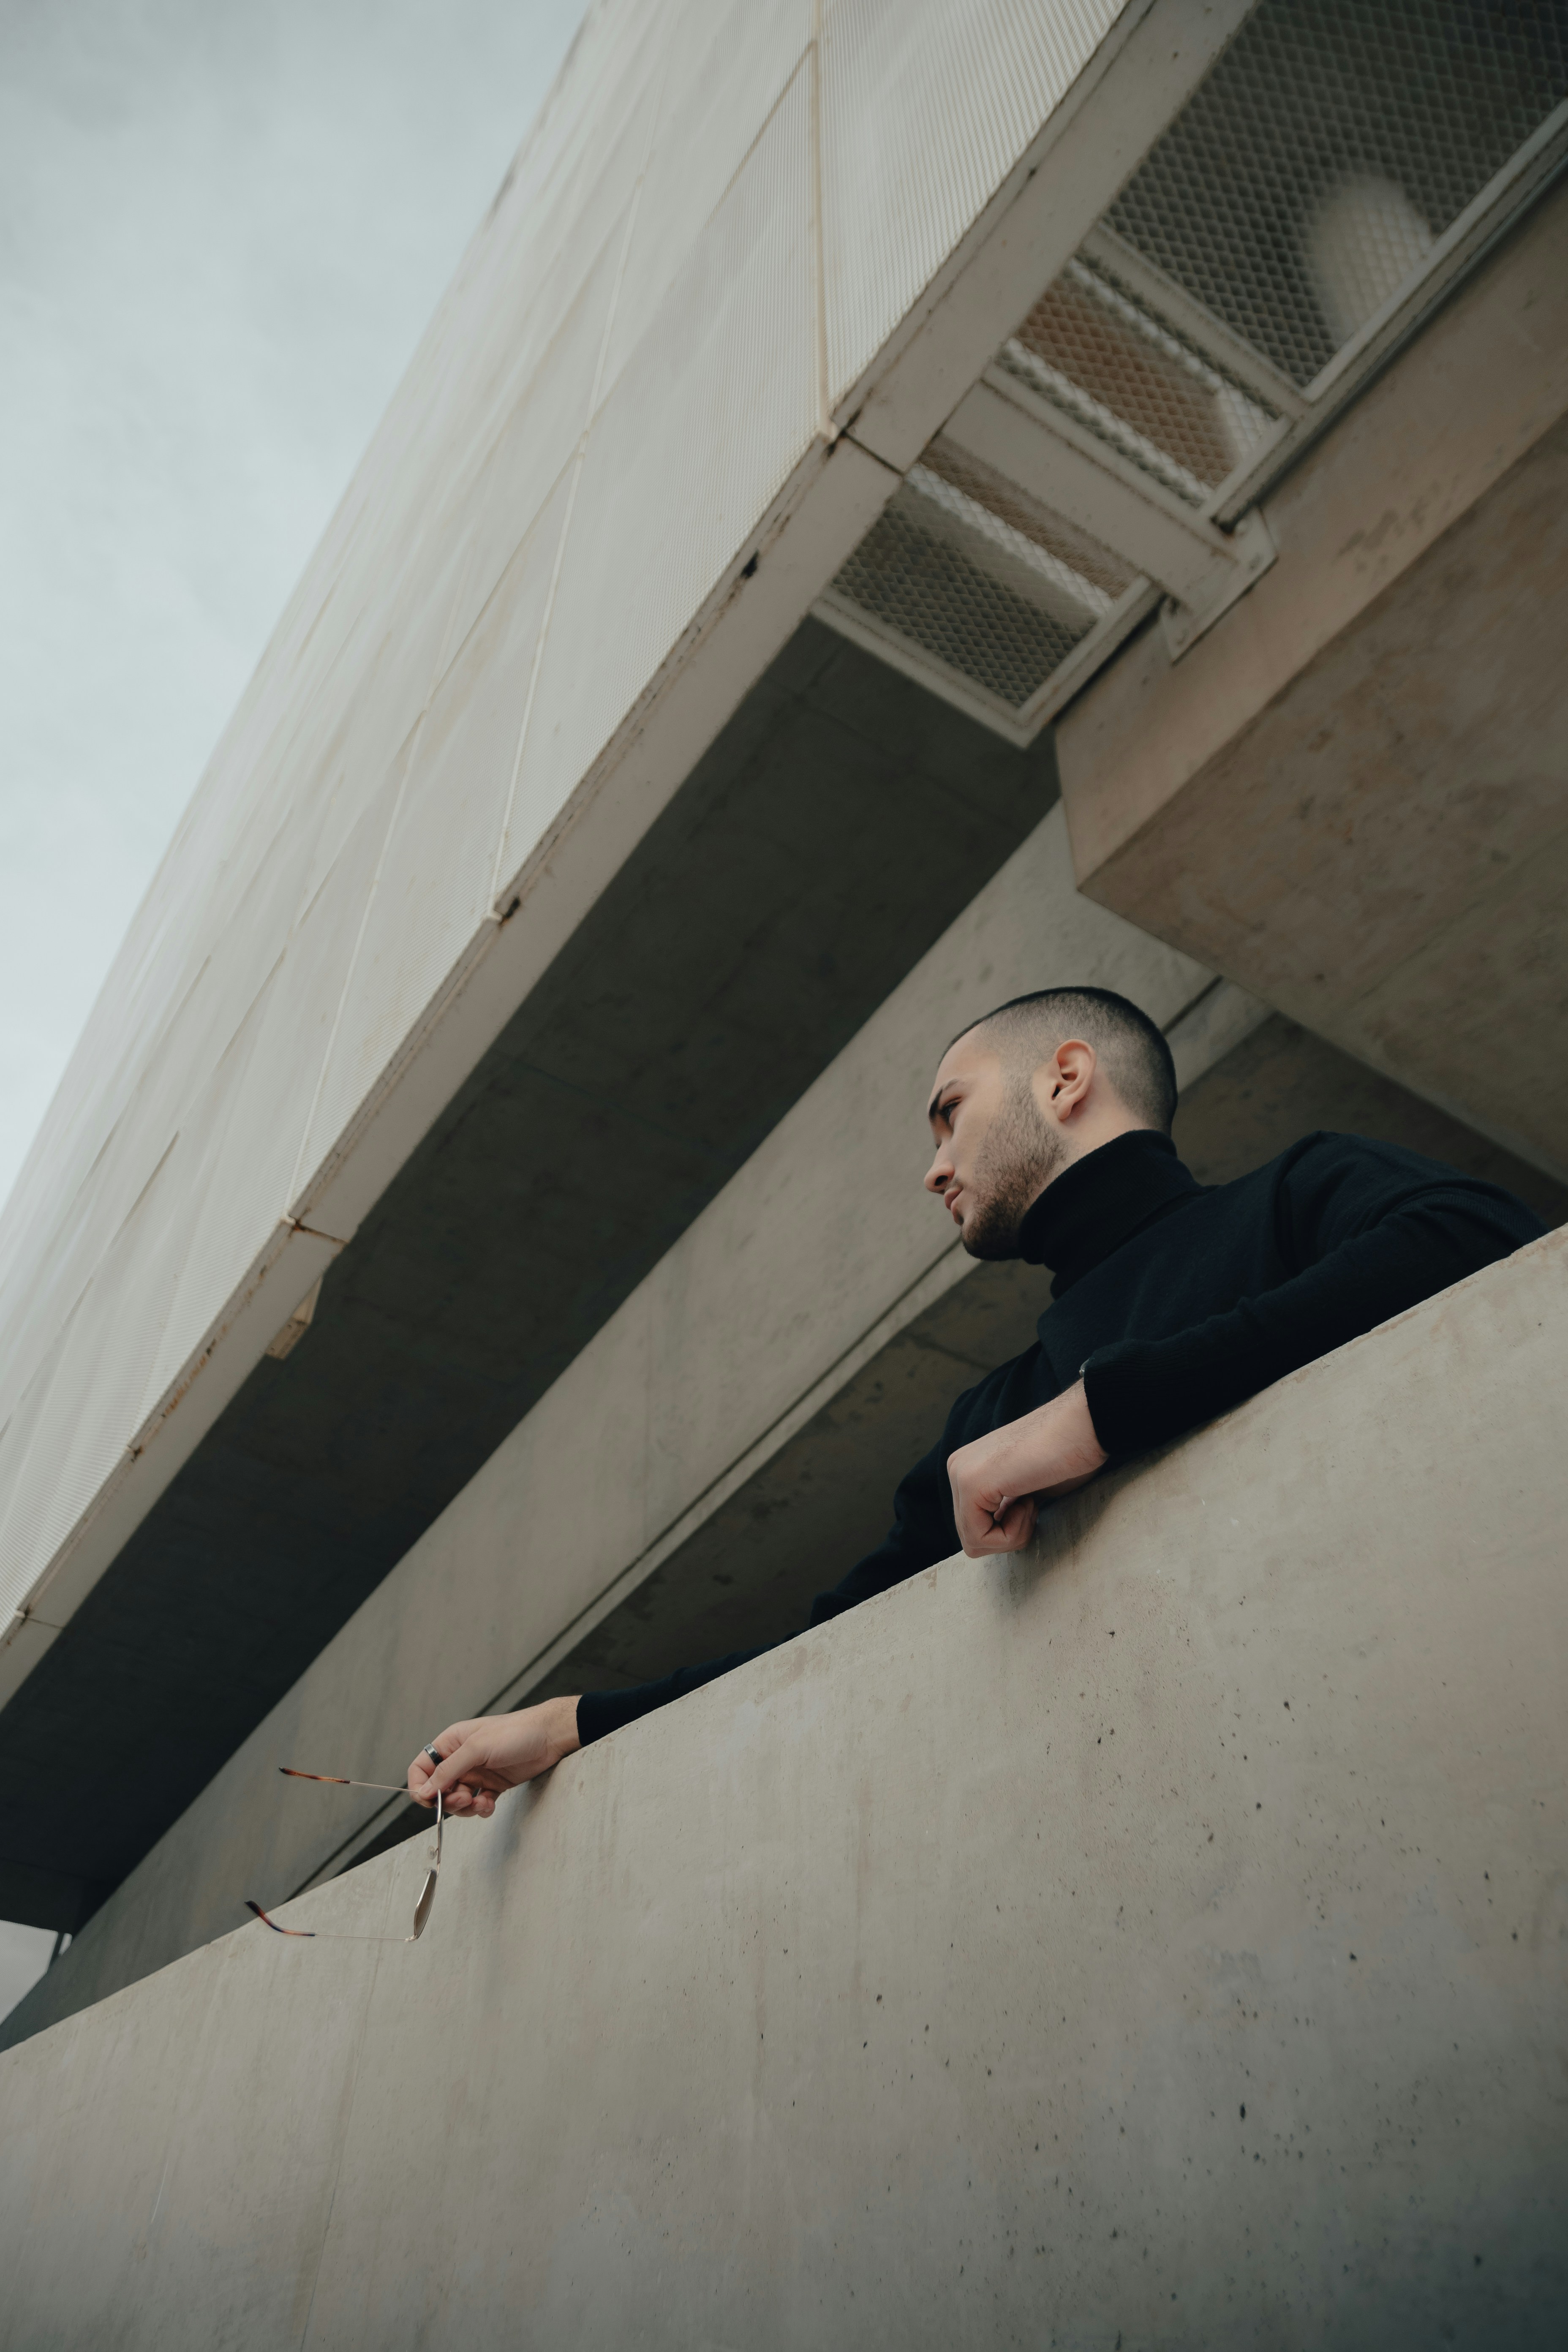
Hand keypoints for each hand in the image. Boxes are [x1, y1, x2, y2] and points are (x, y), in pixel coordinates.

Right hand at [407, 1697, 580, 1816]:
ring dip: (466, 1807)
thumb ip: (448, 1770)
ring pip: (458, 1800)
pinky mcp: (494, 1785)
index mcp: (451, 1743)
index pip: (422, 1767)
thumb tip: (424, 1790)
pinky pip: (478, 1804)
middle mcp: (462, 1759)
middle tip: (464, 1799)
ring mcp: (478, 1773)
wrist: (549, 1737)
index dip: (421, 1785)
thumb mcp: (476, 1748)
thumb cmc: (514, 1732)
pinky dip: (482, 1809)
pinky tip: (490, 1804)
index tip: (429, 1800)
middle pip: (439, 1789)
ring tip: (480, 1802)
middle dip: (448, 1799)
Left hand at [946, 1381, 1106, 1556]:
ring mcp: (961, 1474)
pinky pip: (978, 1538)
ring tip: (1031, 1499)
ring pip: (974, 1541)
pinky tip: (1028, 1501)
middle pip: (973, 1536)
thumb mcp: (1026, 1486)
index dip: (1011, 1527)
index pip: (976, 1526)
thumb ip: (1005, 1504)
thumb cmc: (1067, 1454)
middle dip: (1009, 1533)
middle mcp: (958, 1468)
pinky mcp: (972, 1484)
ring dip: (1012, 1533)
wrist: (1084, 1426)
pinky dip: (1011, 1533)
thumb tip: (997, 1527)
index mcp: (969, 1467)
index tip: (1032, 1498)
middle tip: (1033, 1501)